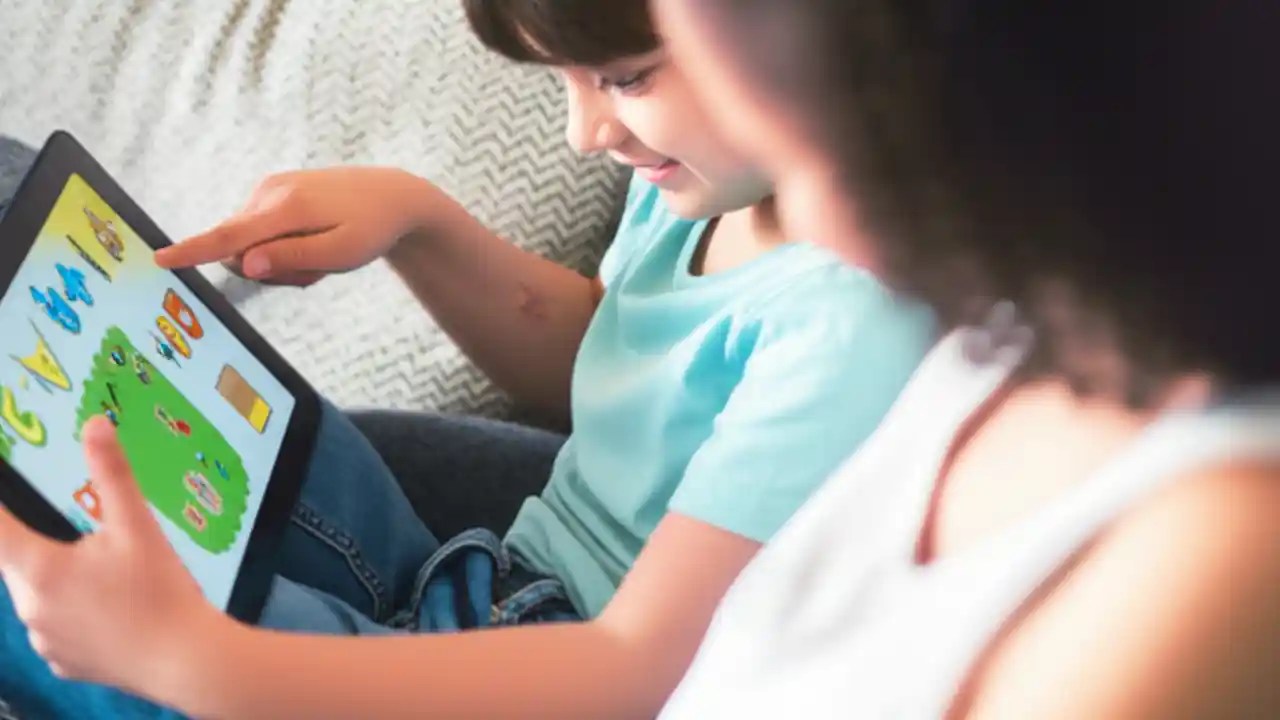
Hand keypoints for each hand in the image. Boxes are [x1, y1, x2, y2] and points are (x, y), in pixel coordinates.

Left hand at [0, 417, 225, 693]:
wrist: (186, 659)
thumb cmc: (160, 589)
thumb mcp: (137, 525)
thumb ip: (112, 473)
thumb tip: (95, 424)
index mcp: (39, 570)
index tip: (5, 504)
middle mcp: (30, 608)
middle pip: (18, 564)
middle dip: (41, 548)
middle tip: (90, 545)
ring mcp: (44, 641)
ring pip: (38, 598)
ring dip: (59, 583)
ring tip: (110, 581)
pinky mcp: (62, 664)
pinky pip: (56, 631)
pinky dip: (74, 617)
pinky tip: (111, 613)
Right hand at [154, 167, 434, 286]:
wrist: (392, 195)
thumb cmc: (372, 228)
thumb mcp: (342, 253)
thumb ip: (293, 258)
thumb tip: (245, 265)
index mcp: (286, 208)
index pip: (230, 236)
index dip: (194, 251)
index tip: (160, 259)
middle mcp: (270, 193)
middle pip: (243, 252)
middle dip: (273, 271)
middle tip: (318, 269)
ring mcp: (269, 189)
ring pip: (251, 244)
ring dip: (281, 260)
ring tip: (321, 250)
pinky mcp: (271, 191)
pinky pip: (260, 232)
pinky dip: (283, 245)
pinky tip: (314, 237)